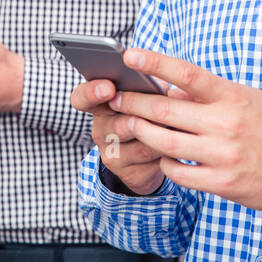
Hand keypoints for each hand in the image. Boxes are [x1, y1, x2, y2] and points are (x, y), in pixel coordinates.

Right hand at [70, 76, 195, 195]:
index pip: (82, 98)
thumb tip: (161, 87)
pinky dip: (168, 150)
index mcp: (99, 105)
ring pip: (140, 143)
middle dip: (141, 118)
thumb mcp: (144, 98)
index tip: (108, 88)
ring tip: (178, 125)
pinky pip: (152, 160)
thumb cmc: (147, 115)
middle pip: (116, 124)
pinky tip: (179, 144)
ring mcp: (111, 154)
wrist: (149, 157)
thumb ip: (147, 88)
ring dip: (161, 134)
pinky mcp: (128, 174)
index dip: (92, 93)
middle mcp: (100, 130)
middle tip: (158, 110)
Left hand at [105, 48, 261, 213]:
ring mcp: (222, 154)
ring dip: (142, 131)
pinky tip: (162, 156)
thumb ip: (210, 93)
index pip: (187, 74)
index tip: (129, 55)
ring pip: (164, 142)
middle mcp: (225, 123)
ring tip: (130, 124)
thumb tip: (171, 89)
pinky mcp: (221, 182)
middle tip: (116, 98)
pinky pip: (177, 172)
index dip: (155, 62)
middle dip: (134, 102)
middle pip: (166, 110)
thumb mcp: (246, 99)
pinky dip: (164, 162)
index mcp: (231, 97)